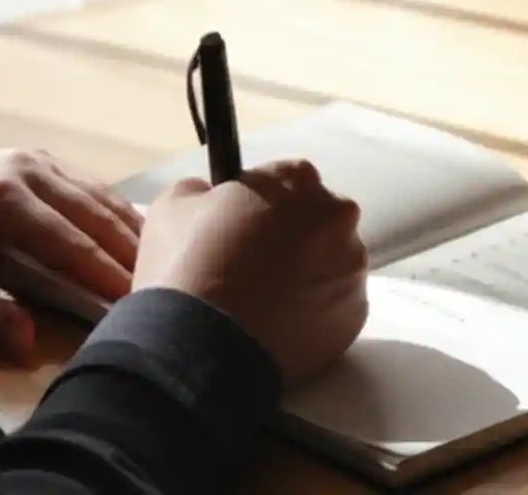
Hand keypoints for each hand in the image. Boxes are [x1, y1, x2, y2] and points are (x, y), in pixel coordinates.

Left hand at [0, 149, 143, 361]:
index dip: (103, 271)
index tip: (134, 295)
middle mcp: (26, 171)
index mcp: (4, 200)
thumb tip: (28, 342)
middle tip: (159, 279)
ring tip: (161, 256)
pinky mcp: (44, 156)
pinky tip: (138, 230)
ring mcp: (37, 159)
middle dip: (127, 250)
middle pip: (92, 214)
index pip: (69, 243)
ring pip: (98, 195)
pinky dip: (116, 209)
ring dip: (129, 228)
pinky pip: (91, 184)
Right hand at [134, 160, 367, 385]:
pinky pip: (335, 306)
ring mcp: (352, 266)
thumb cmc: (187, 268)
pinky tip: (279, 325)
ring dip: (306, 275)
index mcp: (297, 179)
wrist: (202, 348)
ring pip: (330, 263)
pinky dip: (314, 313)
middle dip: (291, 238)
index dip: (260, 205)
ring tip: (264, 302)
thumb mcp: (172, 207)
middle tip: (253, 266)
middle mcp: (337, 216)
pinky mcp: (355, 313)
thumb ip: (201, 190)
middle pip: (317, 221)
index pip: (285, 180)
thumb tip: (208, 195)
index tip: (242, 227)